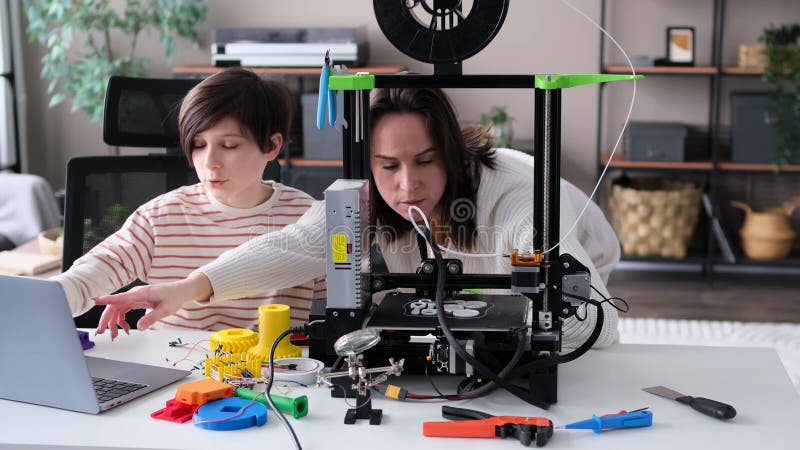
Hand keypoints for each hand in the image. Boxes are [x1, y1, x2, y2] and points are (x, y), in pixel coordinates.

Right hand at [93, 273, 212, 338]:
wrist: (179, 291)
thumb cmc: (173, 297)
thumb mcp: (165, 309)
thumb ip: (152, 318)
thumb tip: (139, 327)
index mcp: (140, 294)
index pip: (120, 297)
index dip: (106, 300)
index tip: (95, 301)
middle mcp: (134, 295)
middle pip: (114, 306)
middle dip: (106, 319)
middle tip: (102, 332)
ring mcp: (134, 298)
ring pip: (117, 309)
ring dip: (114, 322)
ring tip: (116, 335)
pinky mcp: (136, 301)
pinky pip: (123, 310)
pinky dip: (121, 320)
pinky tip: (126, 328)